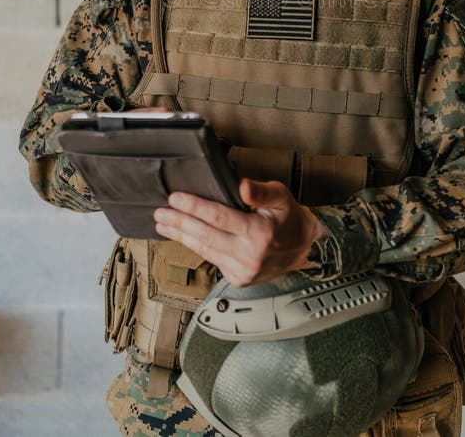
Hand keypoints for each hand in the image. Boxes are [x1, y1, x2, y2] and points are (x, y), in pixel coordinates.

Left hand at [153, 178, 328, 286]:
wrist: (304, 249)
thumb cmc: (289, 219)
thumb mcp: (282, 197)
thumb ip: (261, 191)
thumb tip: (241, 185)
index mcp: (260, 233)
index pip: (219, 218)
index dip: (195, 207)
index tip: (175, 198)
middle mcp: (250, 256)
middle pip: (206, 236)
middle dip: (180, 223)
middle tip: (160, 213)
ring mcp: (243, 271)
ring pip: (205, 250)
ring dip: (181, 236)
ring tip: (163, 224)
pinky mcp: (238, 279)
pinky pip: (212, 259)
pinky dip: (196, 247)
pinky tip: (184, 237)